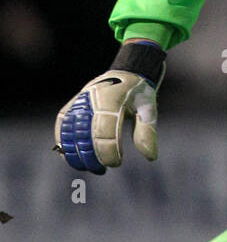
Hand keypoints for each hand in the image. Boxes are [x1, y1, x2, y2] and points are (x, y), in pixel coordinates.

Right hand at [54, 42, 165, 173]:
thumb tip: (150, 157)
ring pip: (69, 134)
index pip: (105, 134)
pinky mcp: (71, 105)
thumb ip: (147, 132)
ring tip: (89, 166)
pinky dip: (63, 143)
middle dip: (92, 159)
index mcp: (111, 101)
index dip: (109, 153)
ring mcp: (79, 102)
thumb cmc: (139, 93)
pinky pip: (61, 126)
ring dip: (76, 155)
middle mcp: (91, 101)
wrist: (125, 72)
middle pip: (84, 138)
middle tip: (102, 169)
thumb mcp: (149, 108)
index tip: (116, 163)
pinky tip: (71, 156)